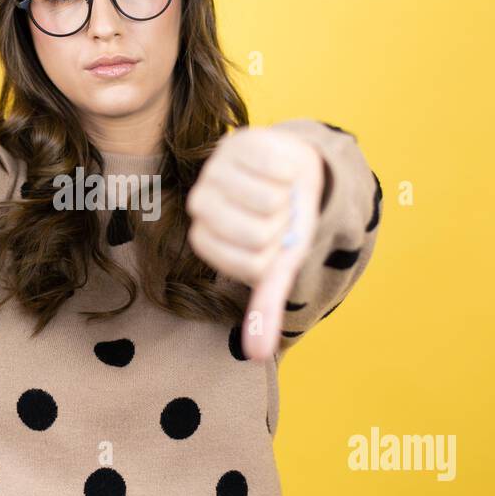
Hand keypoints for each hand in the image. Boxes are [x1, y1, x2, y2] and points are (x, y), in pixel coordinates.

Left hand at [186, 127, 325, 360]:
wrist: (293, 174)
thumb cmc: (282, 225)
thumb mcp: (276, 267)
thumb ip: (264, 307)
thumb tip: (255, 355)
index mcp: (205, 237)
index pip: (252, 264)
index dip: (275, 254)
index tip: (272, 243)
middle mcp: (201, 203)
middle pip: (258, 234)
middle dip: (283, 227)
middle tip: (280, 215)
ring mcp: (217, 169)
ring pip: (268, 201)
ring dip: (288, 198)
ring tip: (281, 192)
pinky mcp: (240, 140)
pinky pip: (277, 168)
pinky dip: (292, 172)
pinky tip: (281, 170)